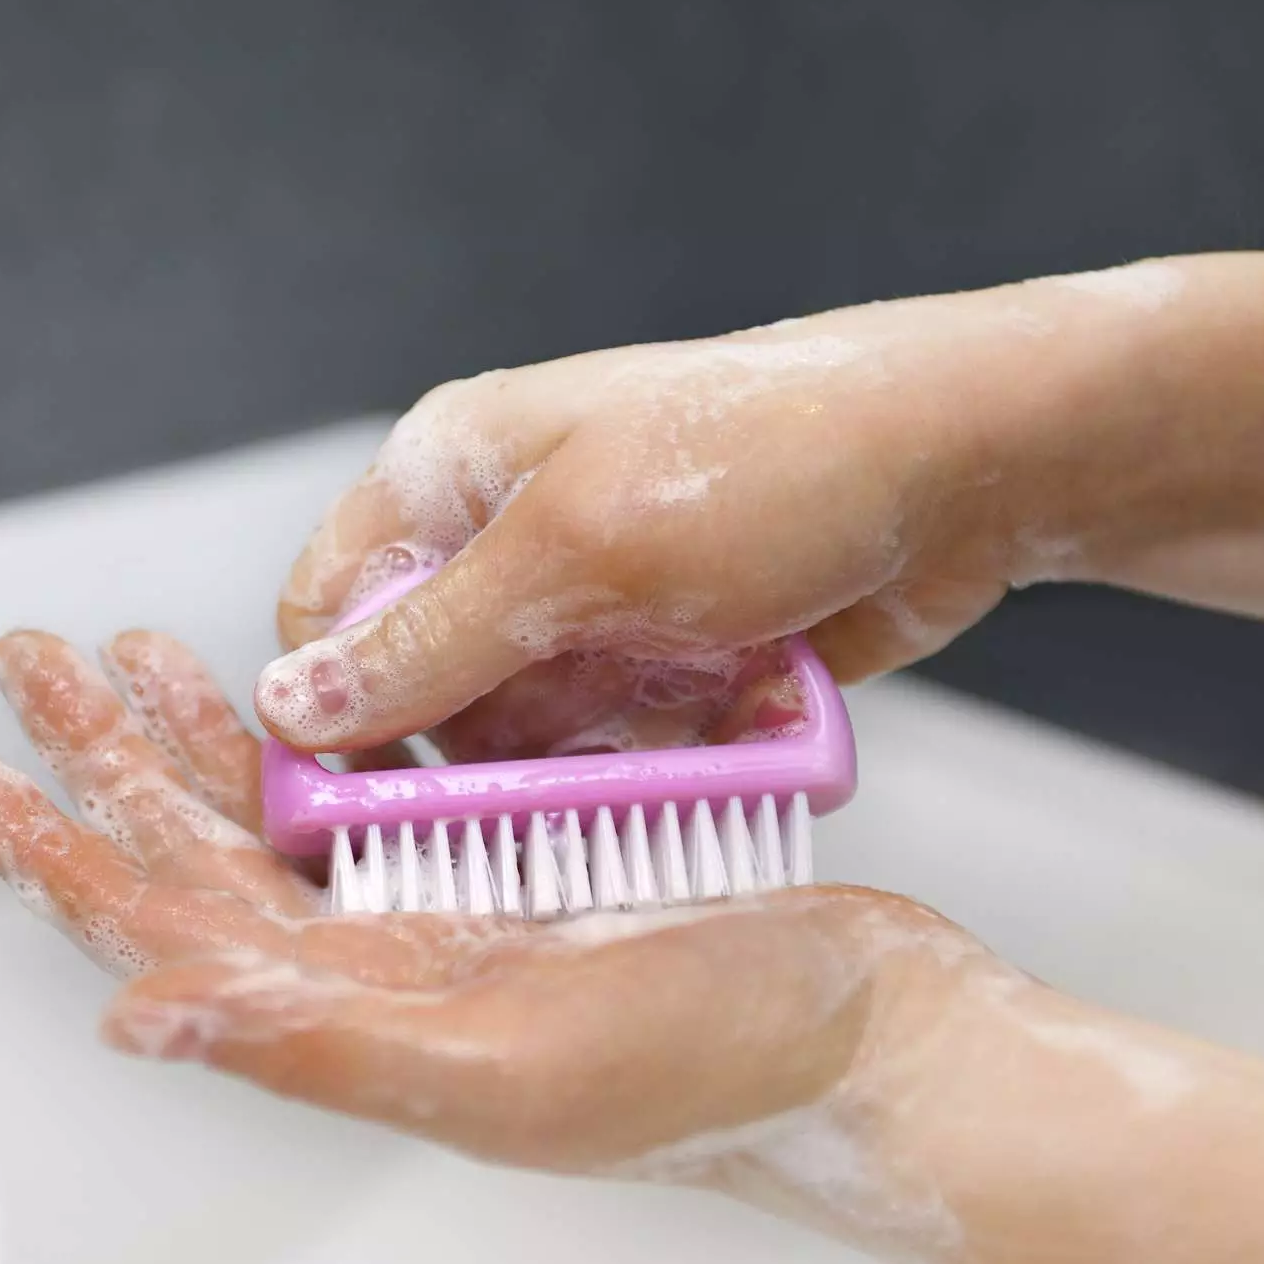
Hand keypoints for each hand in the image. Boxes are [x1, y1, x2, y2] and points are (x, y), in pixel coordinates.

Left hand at [0, 629, 1263, 1263]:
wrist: (864, 1036)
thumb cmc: (714, 1070)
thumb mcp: (498, 1067)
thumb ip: (308, 1043)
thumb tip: (141, 1013)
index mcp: (345, 1016)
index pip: (150, 923)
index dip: (48, 847)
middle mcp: (369, 970)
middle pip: (189, 852)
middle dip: (96, 756)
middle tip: (26, 662)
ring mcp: (431, 919)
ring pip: (270, 813)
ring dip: (189, 731)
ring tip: (124, 653)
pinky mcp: (500, 873)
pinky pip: (372, 792)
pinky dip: (317, 731)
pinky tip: (287, 689)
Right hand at [259, 316, 1017, 757]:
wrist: (974, 462)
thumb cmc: (774, 460)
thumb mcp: (578, 552)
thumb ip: (430, 641)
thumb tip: (289, 710)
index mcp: (451, 472)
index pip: (327, 612)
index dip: (341, 710)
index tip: (377, 803)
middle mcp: (505, 538)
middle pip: (423, 692)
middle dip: (479, 754)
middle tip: (546, 787)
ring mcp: (589, 602)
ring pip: (524, 736)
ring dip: (581, 765)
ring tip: (660, 741)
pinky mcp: (663, 655)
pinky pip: (615, 745)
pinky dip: (654, 759)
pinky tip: (716, 725)